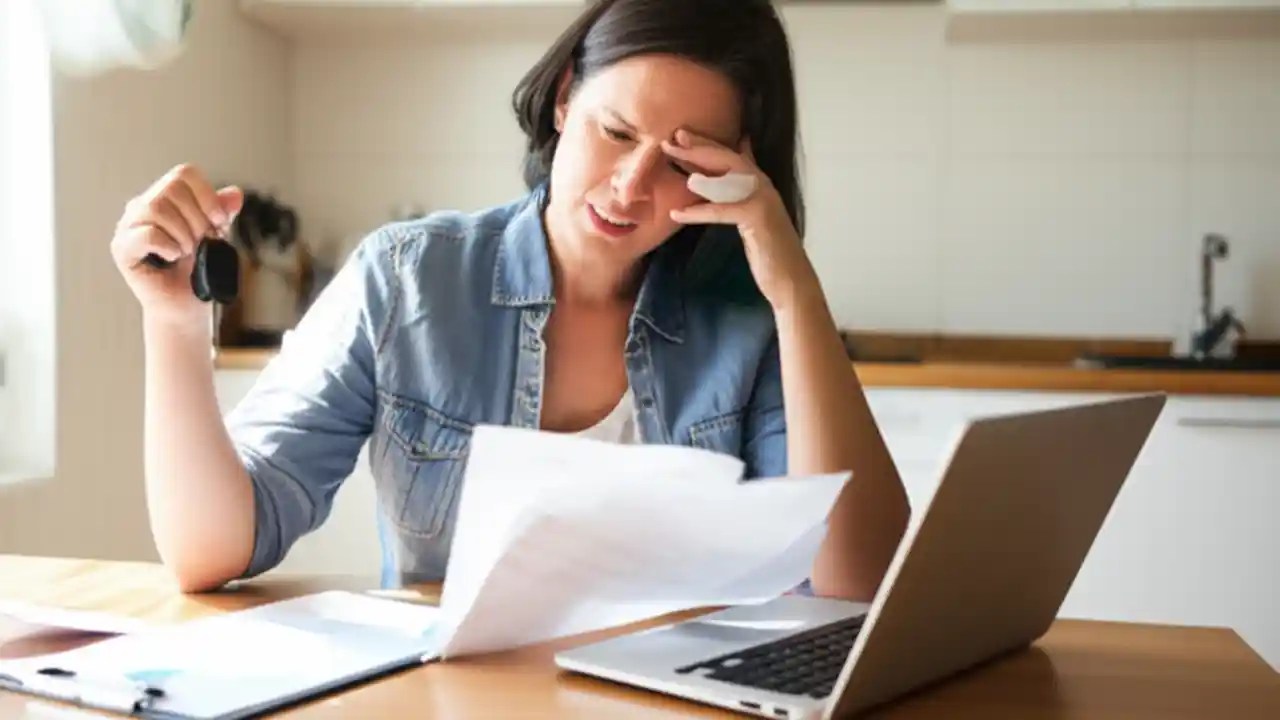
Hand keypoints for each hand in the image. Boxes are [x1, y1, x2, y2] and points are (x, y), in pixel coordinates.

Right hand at [110, 164, 242, 328]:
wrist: (186, 306)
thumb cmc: (197, 272)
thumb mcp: (216, 236)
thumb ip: (221, 212)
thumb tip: (235, 194)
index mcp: (164, 197)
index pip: (184, 174)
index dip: (207, 196)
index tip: (220, 222)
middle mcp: (143, 206)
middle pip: (172, 189)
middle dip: (197, 219)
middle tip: (202, 243)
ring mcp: (128, 226)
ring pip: (157, 208)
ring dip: (183, 234)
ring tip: (186, 252)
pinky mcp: (122, 248)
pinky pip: (147, 234)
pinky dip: (168, 245)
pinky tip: (173, 257)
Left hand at [662, 130, 817, 310]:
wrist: (791, 280)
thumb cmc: (769, 254)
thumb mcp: (751, 222)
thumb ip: (738, 202)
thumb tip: (722, 188)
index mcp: (760, 186)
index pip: (732, 158)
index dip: (708, 145)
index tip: (683, 135)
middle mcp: (763, 187)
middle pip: (728, 158)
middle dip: (699, 145)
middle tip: (672, 137)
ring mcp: (763, 199)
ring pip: (726, 175)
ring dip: (697, 165)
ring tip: (672, 157)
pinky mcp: (758, 216)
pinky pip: (722, 209)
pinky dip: (699, 210)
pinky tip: (678, 213)